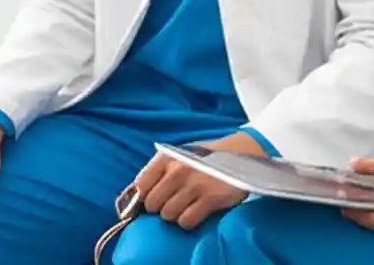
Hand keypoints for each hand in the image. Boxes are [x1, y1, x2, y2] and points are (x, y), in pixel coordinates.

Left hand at [132, 133, 262, 229]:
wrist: (240, 153)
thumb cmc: (203, 158)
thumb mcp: (178, 156)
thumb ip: (157, 171)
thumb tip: (133, 194)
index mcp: (167, 157)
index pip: (140, 185)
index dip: (143, 197)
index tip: (150, 200)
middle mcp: (178, 170)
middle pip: (152, 204)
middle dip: (160, 207)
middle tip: (172, 202)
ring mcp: (194, 185)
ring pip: (168, 215)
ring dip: (175, 215)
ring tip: (186, 205)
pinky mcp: (210, 199)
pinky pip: (186, 221)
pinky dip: (188, 221)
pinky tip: (196, 212)